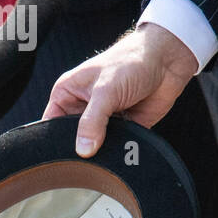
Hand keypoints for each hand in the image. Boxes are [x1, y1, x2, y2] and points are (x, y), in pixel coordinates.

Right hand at [42, 23, 198, 157]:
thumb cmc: (131, 62)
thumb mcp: (105, 90)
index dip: (53, 139)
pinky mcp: (124, 128)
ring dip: (102, 150)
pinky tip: (124, 147)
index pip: (51, 123)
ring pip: (95, 146)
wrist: (167, 61)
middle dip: (80, 148)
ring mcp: (104, 119)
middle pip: (72, 138)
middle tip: (87, 156)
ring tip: (107, 148)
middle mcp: (83, 107)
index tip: (63, 155)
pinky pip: (117, 147)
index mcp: (68, 93)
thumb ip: (92, 121)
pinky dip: (120, 150)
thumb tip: (83, 150)